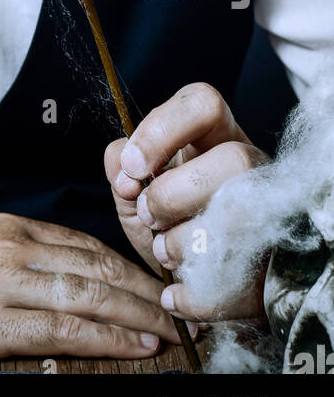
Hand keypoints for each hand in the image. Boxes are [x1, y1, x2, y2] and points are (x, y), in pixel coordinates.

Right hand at [0, 211, 192, 359]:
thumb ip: (10, 251)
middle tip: (181, 306)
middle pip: (98, 268)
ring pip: (91, 296)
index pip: (84, 244)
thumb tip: (56, 272)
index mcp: (7, 225)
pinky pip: (63, 330)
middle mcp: (13, 247)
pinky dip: (107, 338)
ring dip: (139, 314)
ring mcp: (5, 283)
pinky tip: (135, 346)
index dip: (127, 266)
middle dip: (145, 289)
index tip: (154, 282)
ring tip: (171, 329)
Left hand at [104, 82, 269, 322]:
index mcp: (214, 137)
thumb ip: (121, 168)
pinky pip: (243, 279)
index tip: (132, 168)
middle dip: (174, 194)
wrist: (197, 281)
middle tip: (148, 216)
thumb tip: (121, 162)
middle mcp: (251, 166)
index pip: (203, 104)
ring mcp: (271, 213)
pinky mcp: (275, 267)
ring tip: (163, 251)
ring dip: (185, 241)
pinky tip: (175, 292)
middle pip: (234, 158)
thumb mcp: (135, 193)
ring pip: (242, 213)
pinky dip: (197, 293)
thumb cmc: (167, 223)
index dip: (162, 130)